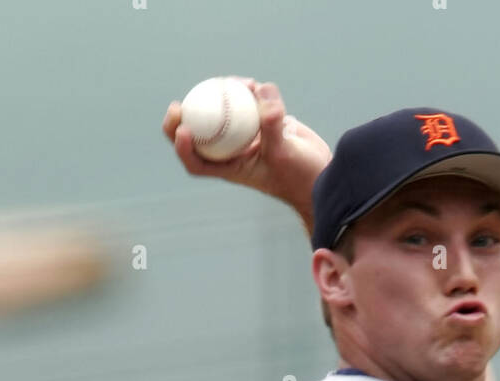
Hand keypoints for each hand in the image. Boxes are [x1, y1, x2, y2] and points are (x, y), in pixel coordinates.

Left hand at [163, 79, 331, 231]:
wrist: (322, 174)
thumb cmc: (299, 177)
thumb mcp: (282, 154)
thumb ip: (270, 125)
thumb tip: (261, 92)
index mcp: (231, 168)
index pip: (198, 163)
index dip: (183, 149)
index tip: (182, 131)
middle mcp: (235, 151)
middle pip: (201, 134)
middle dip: (184, 120)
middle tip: (177, 105)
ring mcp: (248, 134)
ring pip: (225, 113)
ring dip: (222, 97)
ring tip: (233, 85)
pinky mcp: (264, 121)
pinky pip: (250, 102)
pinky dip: (250, 92)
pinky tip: (253, 84)